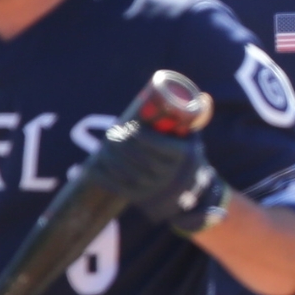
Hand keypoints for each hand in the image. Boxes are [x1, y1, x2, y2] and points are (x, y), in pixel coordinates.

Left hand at [81, 118, 227, 234]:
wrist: (190, 195)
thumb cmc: (187, 160)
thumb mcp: (194, 141)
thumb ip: (195, 119)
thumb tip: (204, 97)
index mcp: (182, 156)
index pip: (157, 144)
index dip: (139, 135)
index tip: (128, 126)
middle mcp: (169, 173)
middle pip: (138, 156)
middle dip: (121, 144)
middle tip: (112, 133)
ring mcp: (154, 187)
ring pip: (126, 171)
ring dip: (109, 157)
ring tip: (104, 147)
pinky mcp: (140, 197)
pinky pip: (117, 187)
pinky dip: (102, 176)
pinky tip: (90, 167)